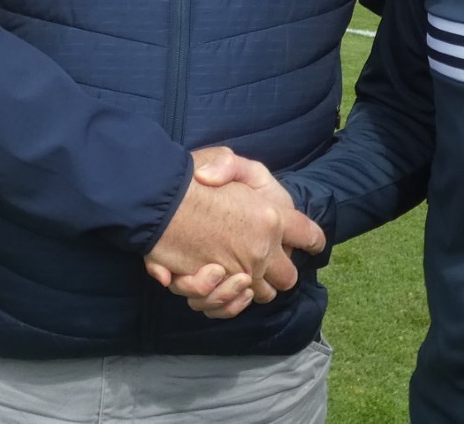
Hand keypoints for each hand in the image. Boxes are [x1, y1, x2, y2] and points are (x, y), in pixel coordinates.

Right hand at [144, 147, 324, 318]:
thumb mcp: (221, 158)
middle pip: (288, 276)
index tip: (309, 243)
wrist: (151, 199)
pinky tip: (222, 285)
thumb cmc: (187, 176)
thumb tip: (232, 189)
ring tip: (237, 273)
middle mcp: (261, 249)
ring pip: (260, 295)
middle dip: (280, 272)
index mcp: (272, 216)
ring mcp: (238, 271)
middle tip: (262, 258)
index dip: (312, 241)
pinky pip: (230, 306)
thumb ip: (235, 168)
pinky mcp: (213, 287)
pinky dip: (228, 301)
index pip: (310, 236)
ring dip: (252, 288)